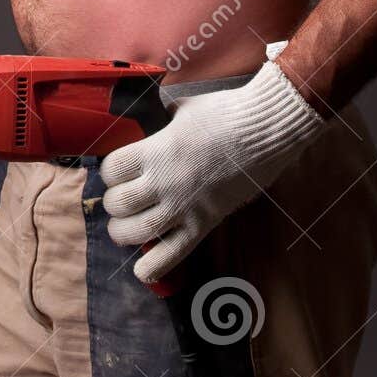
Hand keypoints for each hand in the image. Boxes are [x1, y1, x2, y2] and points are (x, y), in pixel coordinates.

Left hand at [100, 52, 327, 283]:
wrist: (266, 132)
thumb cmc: (225, 113)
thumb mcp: (183, 109)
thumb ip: (161, 120)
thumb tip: (152, 119)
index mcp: (156, 149)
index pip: (112, 169)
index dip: (110, 172)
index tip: (119, 171)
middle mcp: (165, 180)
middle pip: (118, 203)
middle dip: (115, 202)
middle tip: (124, 198)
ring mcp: (184, 206)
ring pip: (136, 232)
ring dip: (124, 232)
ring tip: (127, 226)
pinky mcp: (204, 223)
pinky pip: (172, 255)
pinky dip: (153, 266)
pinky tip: (143, 267)